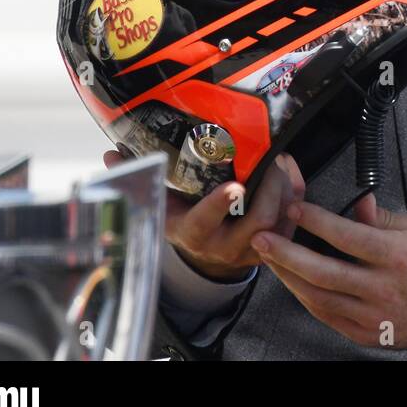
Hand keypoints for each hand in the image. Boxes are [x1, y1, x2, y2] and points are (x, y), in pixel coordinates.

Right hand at [102, 149, 304, 281]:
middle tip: (269, 158)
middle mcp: (224, 248)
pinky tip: (287, 169)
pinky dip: (295, 192)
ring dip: (285, 188)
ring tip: (278, 159)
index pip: (204, 223)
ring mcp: (252, 251)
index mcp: (193, 234)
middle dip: (269, 187)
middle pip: (257, 221)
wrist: (205, 251)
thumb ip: (138, 178)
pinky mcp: (274, 248)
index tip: (233, 186)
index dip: (219, 206)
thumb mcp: (160, 203)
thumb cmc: (184, 218)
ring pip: (280, 221)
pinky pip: (293, 220)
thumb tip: (111, 155)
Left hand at [251, 193, 406, 357]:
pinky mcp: (367, 333)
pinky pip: (327, 315)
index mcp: (398, 256)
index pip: (346, 235)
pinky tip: (295, 283)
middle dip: (286, 252)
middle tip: (262, 238)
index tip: (295, 208)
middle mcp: (383, 288)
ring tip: (270, 259)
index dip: (315, 220)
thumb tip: (359, 204)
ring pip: (318, 296)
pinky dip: (306, 298)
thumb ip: (385, 218)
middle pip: (322, 270)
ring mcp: (373, 315)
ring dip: (288, 276)